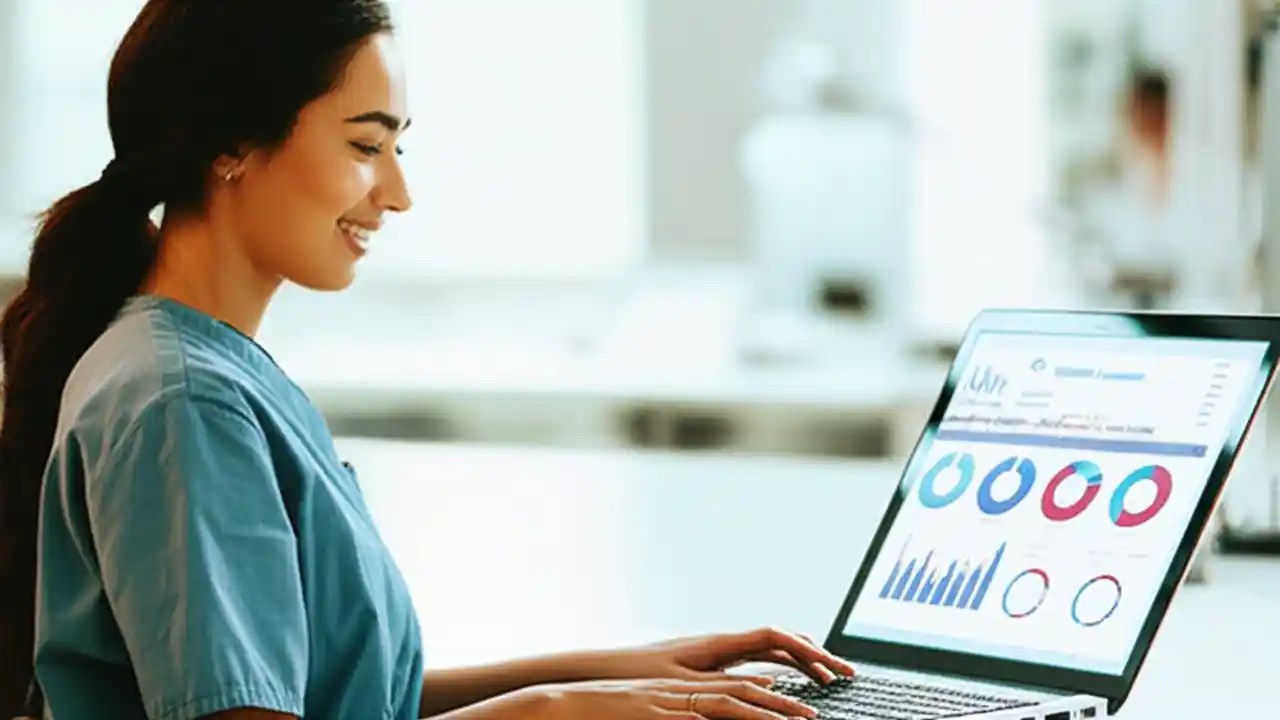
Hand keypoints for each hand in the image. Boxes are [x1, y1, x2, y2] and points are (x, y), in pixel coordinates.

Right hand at [524, 677, 819, 719]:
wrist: (563, 703)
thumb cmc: (602, 713)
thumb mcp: (648, 715)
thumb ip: (677, 718)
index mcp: (682, 690)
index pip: (734, 686)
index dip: (770, 694)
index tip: (800, 707)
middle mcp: (681, 689)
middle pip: (742, 688)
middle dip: (782, 701)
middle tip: (815, 714)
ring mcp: (670, 700)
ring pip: (728, 698)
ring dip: (767, 710)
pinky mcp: (657, 714)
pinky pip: (700, 716)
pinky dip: (728, 719)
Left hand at [600, 626, 855, 686]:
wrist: (605, 670)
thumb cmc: (638, 675)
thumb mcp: (684, 686)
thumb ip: (727, 688)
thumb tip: (770, 686)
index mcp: (718, 643)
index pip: (773, 636)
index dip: (805, 648)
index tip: (830, 666)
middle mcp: (721, 641)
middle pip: (779, 640)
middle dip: (814, 654)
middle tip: (845, 673)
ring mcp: (717, 650)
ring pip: (770, 651)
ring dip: (801, 662)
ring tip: (828, 680)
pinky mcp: (710, 662)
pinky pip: (755, 661)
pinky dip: (779, 669)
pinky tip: (790, 683)